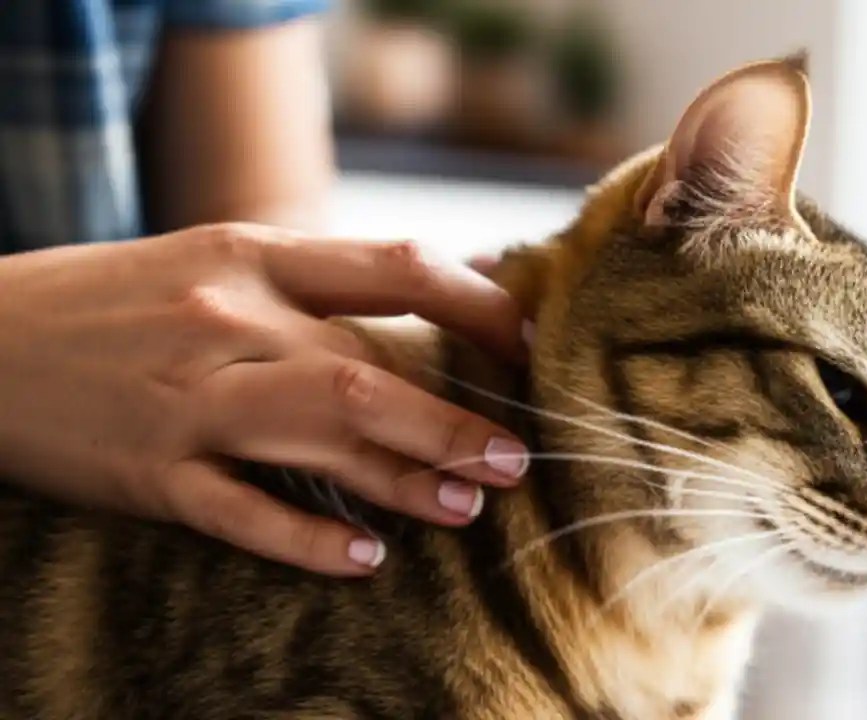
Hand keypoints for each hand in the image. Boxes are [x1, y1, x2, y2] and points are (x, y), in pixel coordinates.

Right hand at [0, 223, 529, 575]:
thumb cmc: (120, 300)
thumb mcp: (215, 261)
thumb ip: (320, 281)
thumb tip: (445, 285)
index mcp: (251, 257)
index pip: (394, 268)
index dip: (476, 304)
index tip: (525, 342)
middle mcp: (225, 320)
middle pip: (368, 368)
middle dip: (453, 418)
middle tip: (516, 457)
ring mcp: (186, 400)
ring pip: (320, 433)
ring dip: (405, 476)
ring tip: (468, 508)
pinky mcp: (149, 473)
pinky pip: (242, 511)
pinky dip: (308, 539)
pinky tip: (365, 557)